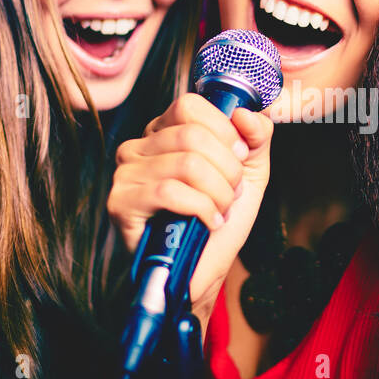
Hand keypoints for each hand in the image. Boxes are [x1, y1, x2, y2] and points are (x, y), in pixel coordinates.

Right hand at [108, 94, 272, 321]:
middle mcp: (139, 147)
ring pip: (185, 164)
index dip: (224, 131)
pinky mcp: (121, 203)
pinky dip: (201, 209)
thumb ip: (257, 138)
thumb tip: (247, 114)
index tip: (239, 158)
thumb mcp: (250, 173)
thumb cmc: (219, 221)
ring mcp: (126, 174)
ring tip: (220, 211)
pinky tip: (208, 223)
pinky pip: (169, 191)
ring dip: (218, 193)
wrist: (202, 273)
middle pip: (192, 135)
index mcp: (164, 131)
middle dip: (227, 169)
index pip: (190, 106)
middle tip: (231, 193)